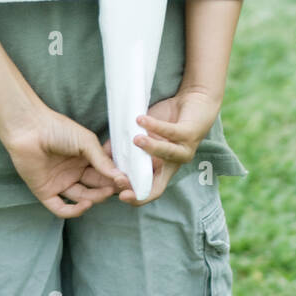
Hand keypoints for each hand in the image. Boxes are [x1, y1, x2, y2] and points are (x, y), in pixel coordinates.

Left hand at [4, 106, 130, 217]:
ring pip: (82, 198)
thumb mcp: (86, 142)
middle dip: (109, 188)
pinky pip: (61, 208)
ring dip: (95, 198)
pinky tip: (86, 204)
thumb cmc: (57, 129)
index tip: (129, 180)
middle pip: (95, 186)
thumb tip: (120, 177)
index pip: (104, 173)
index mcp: (83, 158)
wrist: (29, 128)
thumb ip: (102, 160)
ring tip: (106, 192)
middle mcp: (73, 172)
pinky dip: (74, 210)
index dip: (116, 178)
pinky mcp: (45, 192)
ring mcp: (60, 182)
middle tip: (121, 188)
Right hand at [113, 87, 221, 206]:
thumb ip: (124, 145)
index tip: (117, 194)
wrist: (193, 98)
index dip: (136, 197)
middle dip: (138, 187)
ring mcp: (184, 150)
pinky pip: (172, 132)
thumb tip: (102, 154)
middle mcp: (173, 164)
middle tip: (119, 180)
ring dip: (151, 148)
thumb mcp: (141, 133)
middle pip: (158, 186)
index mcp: (161, 167)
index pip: (150, 191)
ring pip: (168, 154)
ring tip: (135, 139)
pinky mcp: (190, 133)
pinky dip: (156, 126)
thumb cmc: (166, 118)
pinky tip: (141, 119)